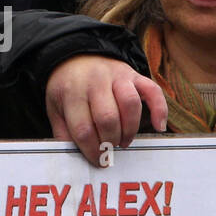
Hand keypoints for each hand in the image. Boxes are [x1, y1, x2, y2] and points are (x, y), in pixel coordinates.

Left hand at [44, 57, 166, 164]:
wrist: (77, 56)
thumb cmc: (67, 87)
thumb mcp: (55, 107)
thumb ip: (63, 132)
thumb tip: (75, 158)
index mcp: (72, 92)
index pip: (83, 128)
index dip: (92, 150)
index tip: (97, 160)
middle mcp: (96, 82)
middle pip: (108, 118)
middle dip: (110, 141)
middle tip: (109, 150)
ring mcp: (117, 76)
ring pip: (130, 104)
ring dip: (129, 130)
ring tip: (123, 141)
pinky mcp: (134, 75)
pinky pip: (153, 91)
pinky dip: (160, 110)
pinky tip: (158, 126)